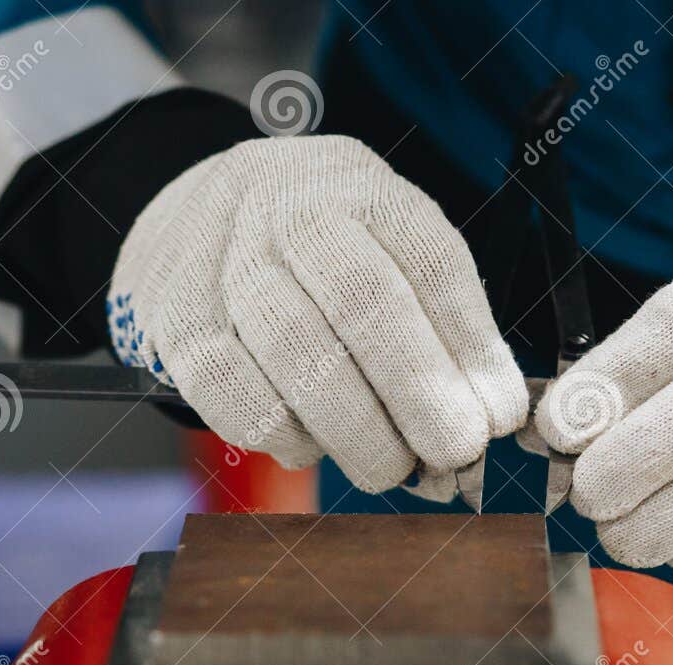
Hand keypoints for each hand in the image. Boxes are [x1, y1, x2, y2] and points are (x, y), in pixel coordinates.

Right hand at [109, 135, 526, 496]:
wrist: (199, 219)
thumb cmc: (325, 258)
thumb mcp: (397, 261)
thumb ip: (448, 334)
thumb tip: (492, 419)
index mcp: (365, 189)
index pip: (431, 261)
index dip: (470, 349)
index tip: (496, 420)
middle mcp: (291, 208)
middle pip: (363, 301)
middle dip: (419, 394)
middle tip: (450, 454)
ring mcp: (225, 260)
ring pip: (295, 353)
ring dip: (356, 430)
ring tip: (389, 467)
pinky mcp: (177, 319)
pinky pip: (232, 393)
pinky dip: (283, 435)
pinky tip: (312, 444)